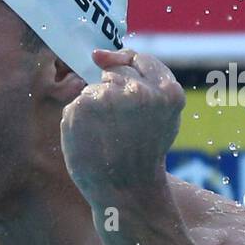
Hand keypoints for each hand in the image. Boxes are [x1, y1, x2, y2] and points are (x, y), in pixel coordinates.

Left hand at [60, 49, 185, 201]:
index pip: (138, 59)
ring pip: (92, 89)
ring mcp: (110, 97)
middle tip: (117, 129)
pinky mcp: (83, 107)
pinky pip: (75, 104)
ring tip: (106, 136)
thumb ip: (143, 81)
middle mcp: (140, 91)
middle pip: (112, 74)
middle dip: (110, 94)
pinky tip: (90, 140)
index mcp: (168, 92)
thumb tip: (96, 54)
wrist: (124, 190)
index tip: (119, 84)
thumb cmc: (141, 153)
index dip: (124, 65)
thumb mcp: (161, 115)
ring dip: (93, 108)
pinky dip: (77, 121)